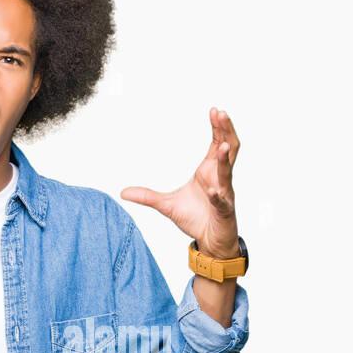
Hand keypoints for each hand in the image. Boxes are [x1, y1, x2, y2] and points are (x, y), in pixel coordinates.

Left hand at [121, 107, 239, 258]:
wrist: (210, 242)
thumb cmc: (196, 218)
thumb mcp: (166, 205)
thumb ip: (147, 197)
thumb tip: (122, 192)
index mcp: (209, 171)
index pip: (216, 143)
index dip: (217, 127)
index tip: (214, 110)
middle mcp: (220, 178)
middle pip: (229, 149)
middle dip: (226, 131)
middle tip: (221, 114)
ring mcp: (224, 194)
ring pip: (228, 172)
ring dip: (225, 158)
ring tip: (224, 144)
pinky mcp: (224, 212)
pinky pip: (222, 202)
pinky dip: (218, 196)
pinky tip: (213, 191)